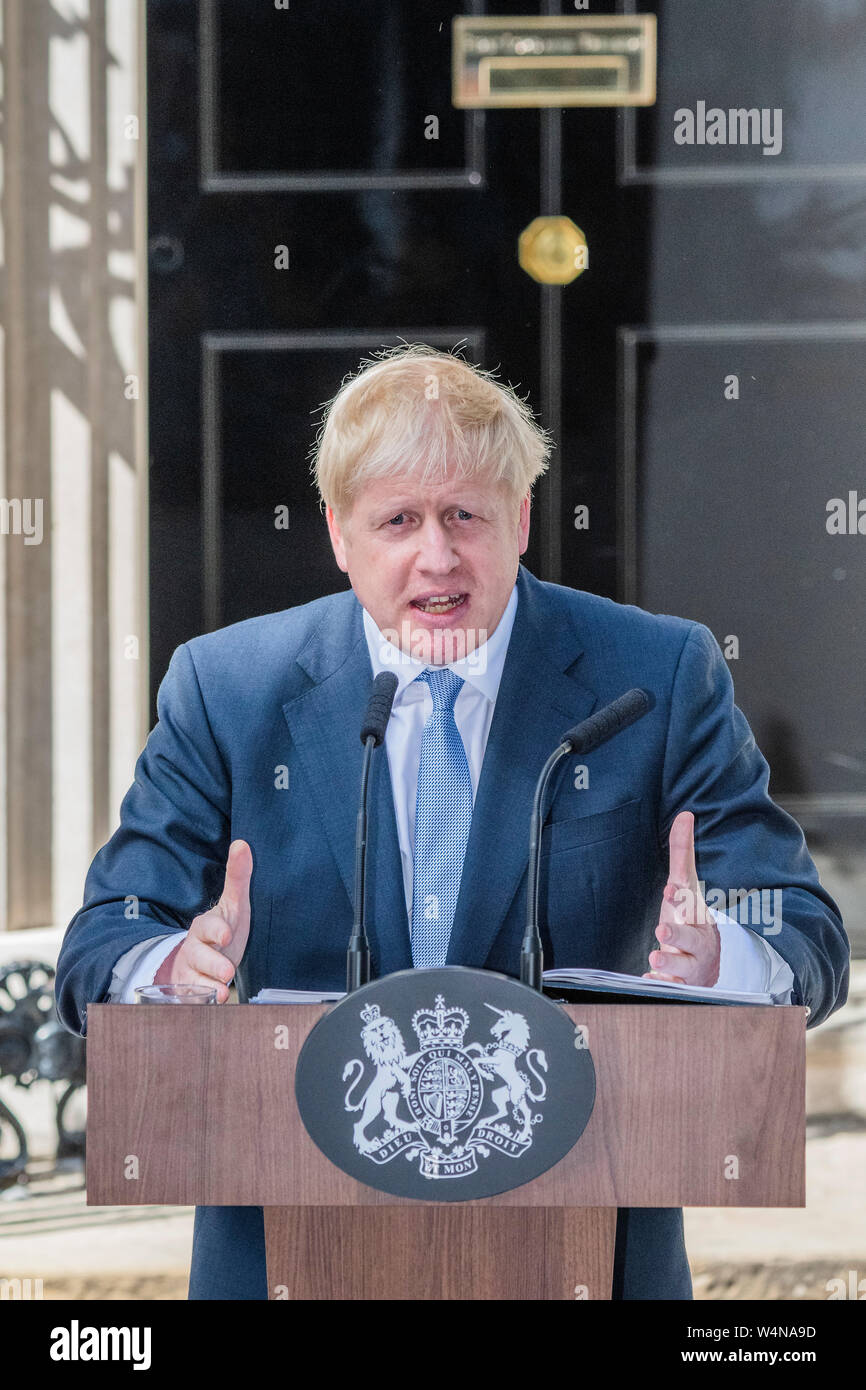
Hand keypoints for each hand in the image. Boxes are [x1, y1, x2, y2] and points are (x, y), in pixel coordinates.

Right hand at [154, 840, 252, 1001]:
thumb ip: (238, 878)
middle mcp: (194, 950)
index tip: (225, 933)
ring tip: (221, 991)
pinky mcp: (189, 994)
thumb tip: (243, 844)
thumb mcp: (233, 906)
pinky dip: (201, 1004)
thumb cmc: (221, 933)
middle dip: (212, 963)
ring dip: (207, 986)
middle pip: (198, 956)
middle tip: (227, 969)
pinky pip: (192, 1000)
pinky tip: (213, 1004)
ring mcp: (189, 973)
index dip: (216, 930)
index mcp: (205, 927)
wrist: (201, 962)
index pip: (207, 926)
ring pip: (193, 981)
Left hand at [644, 811, 719, 986]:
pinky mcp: (678, 987)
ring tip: (655, 956)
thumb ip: (682, 854)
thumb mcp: (685, 889)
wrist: (706, 965)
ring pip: (682, 969)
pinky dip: (660, 986)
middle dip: (678, 935)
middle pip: (692, 940)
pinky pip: (670, 990)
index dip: (682, 898)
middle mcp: (697, 942)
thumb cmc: (690, 921)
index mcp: (697, 916)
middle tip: (662, 930)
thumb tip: (684, 816)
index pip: (691, 904)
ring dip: (668, 962)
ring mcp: (689, 967)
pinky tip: (650, 981)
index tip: (671, 890)